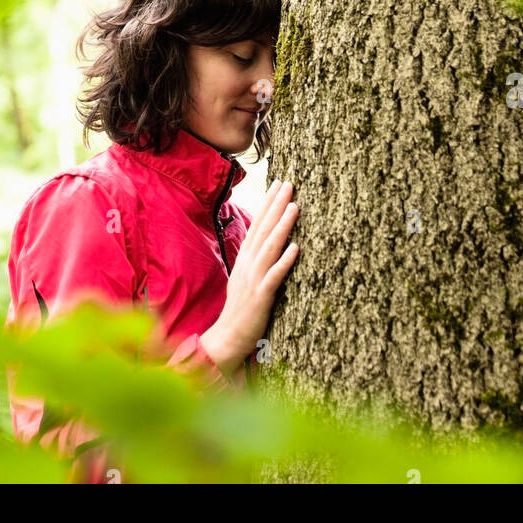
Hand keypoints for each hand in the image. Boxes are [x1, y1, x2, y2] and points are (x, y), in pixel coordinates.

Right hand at [200, 179, 298, 375]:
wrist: (226, 338)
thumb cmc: (240, 309)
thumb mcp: (245, 278)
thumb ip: (256, 259)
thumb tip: (269, 241)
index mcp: (245, 259)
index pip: (258, 225)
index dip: (268, 203)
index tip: (279, 184)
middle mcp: (248, 264)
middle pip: (263, 229)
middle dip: (276, 205)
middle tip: (289, 183)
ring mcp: (254, 279)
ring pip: (270, 247)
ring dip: (282, 226)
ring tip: (295, 207)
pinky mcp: (260, 297)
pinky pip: (274, 277)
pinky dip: (284, 261)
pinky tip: (296, 248)